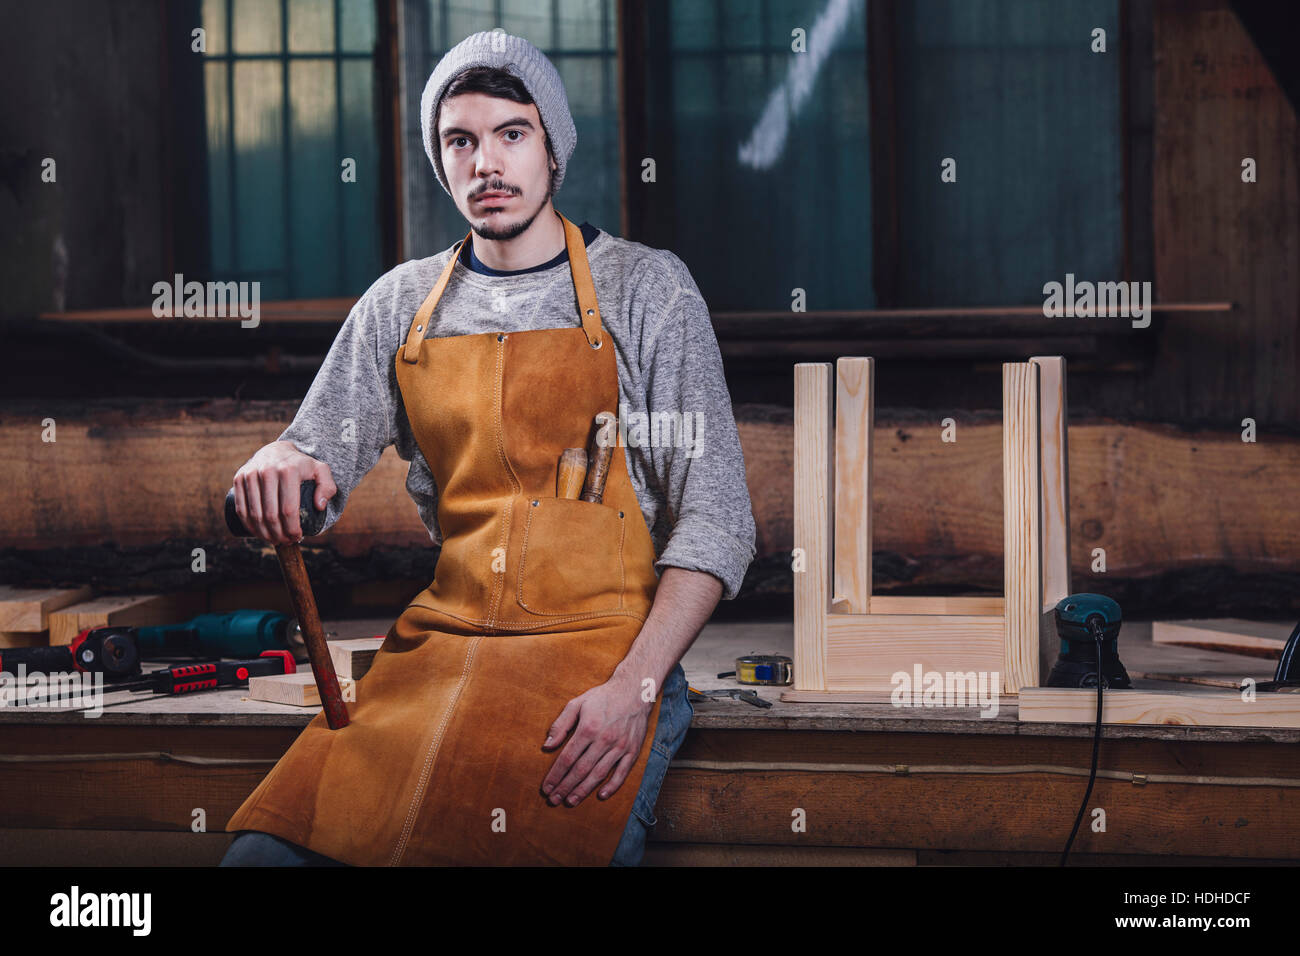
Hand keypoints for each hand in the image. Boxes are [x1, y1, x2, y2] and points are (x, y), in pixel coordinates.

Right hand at [232, 440, 336, 544]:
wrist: (276, 450)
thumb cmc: (301, 466)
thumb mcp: (321, 471)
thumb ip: (328, 487)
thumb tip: (320, 506)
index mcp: (289, 471)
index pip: (289, 509)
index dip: (292, 528)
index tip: (297, 537)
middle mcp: (268, 471)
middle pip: (271, 514)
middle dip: (279, 534)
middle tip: (286, 541)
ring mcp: (251, 474)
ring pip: (255, 514)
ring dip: (263, 533)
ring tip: (274, 540)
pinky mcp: (239, 478)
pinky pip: (241, 508)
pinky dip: (249, 525)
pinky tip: (257, 533)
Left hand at [541, 672, 652, 806]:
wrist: (635, 691)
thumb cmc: (603, 697)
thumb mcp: (577, 703)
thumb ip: (560, 724)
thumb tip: (546, 746)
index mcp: (588, 728)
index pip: (567, 758)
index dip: (555, 775)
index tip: (546, 788)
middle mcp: (604, 740)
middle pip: (580, 770)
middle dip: (565, 787)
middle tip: (554, 800)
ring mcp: (620, 747)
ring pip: (599, 774)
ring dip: (583, 790)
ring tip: (570, 801)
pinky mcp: (632, 750)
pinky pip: (622, 773)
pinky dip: (612, 786)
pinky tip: (600, 795)